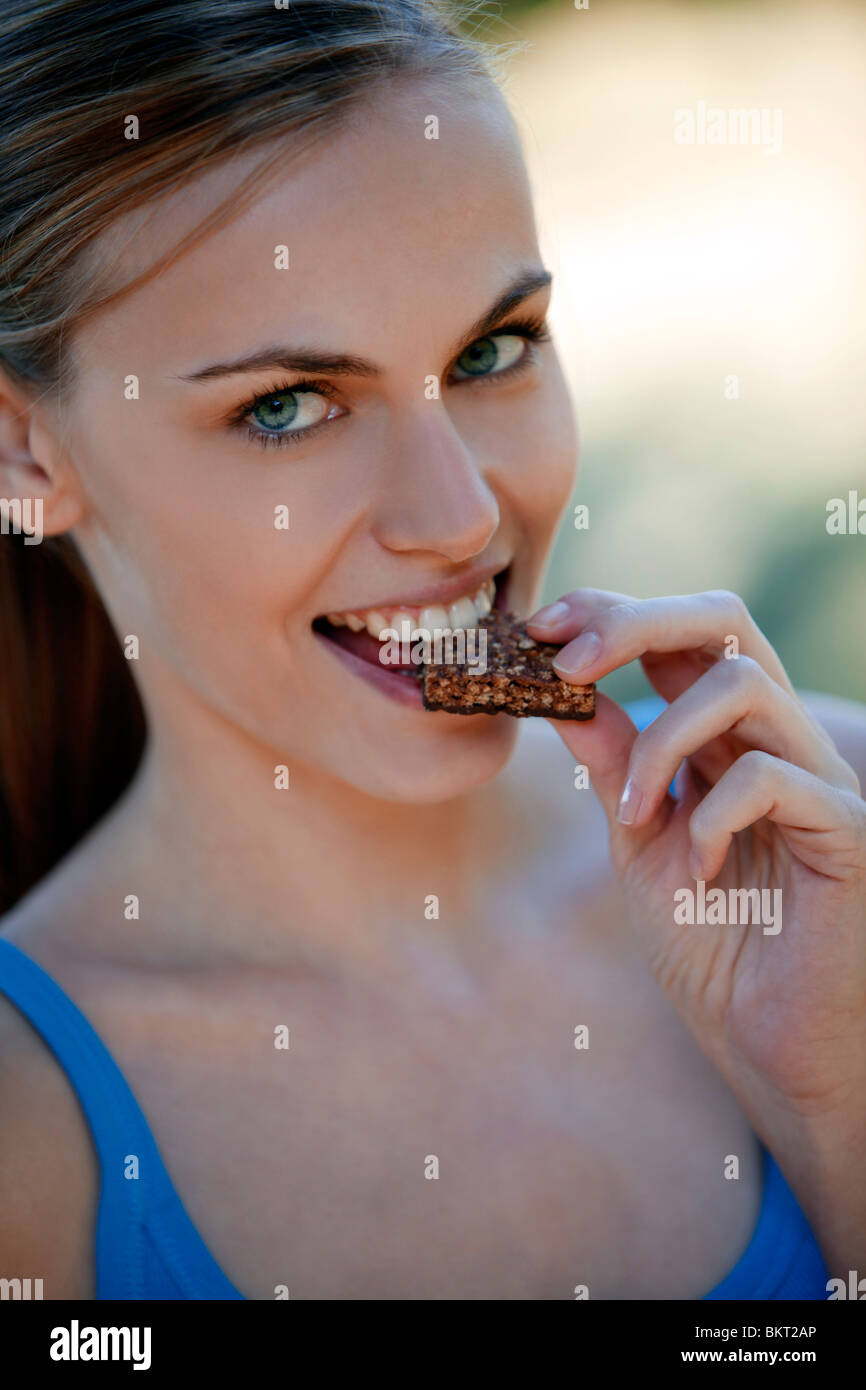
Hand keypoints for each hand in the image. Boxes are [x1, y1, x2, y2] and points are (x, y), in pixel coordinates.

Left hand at [527, 588, 865, 1264]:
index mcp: (726, 737)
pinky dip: (711, 814)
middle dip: (635, 621)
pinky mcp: (846, 829)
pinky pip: (769, 777)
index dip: (611, 611)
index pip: (680, 634)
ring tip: (633, 815)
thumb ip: (614, 770)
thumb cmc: (714, 948)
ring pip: (743, 686)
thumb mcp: (641, 847)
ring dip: (662, 743)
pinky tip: (700, 869)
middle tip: (570, 661)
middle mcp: (777, 740)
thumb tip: (563, 695)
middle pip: (724, 619)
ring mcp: (817, 778)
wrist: (770, 1046)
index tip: (540, 627)